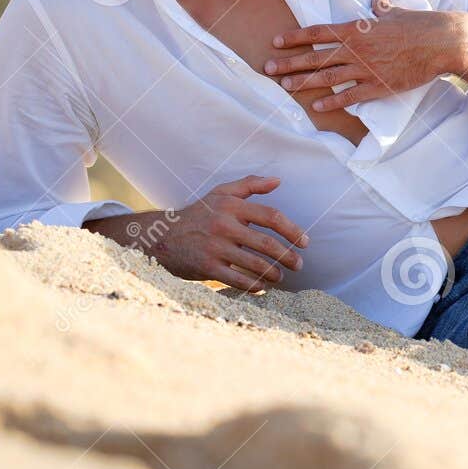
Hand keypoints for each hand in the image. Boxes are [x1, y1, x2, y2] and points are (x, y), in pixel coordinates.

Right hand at [152, 174, 307, 291]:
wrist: (162, 236)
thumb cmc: (198, 214)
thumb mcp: (220, 193)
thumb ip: (249, 185)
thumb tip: (278, 181)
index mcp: (231, 205)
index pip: (271, 217)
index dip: (292, 230)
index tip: (305, 243)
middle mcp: (224, 225)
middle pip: (267, 243)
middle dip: (288, 256)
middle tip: (299, 265)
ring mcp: (215, 247)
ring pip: (254, 264)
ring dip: (274, 273)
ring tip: (280, 276)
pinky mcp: (206, 266)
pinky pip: (237, 279)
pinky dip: (254, 286)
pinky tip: (262, 287)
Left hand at [264, 0, 467, 112]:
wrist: (438, 44)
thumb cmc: (418, 25)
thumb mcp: (396, 12)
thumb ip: (381, 8)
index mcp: (356, 29)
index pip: (318, 32)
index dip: (296, 37)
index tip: (277, 41)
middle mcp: (355, 50)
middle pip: (315, 57)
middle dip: (289, 62)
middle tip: (268, 68)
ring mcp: (365, 69)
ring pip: (327, 78)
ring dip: (304, 82)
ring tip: (285, 87)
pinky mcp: (378, 86)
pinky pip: (350, 96)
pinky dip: (333, 102)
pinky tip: (317, 106)